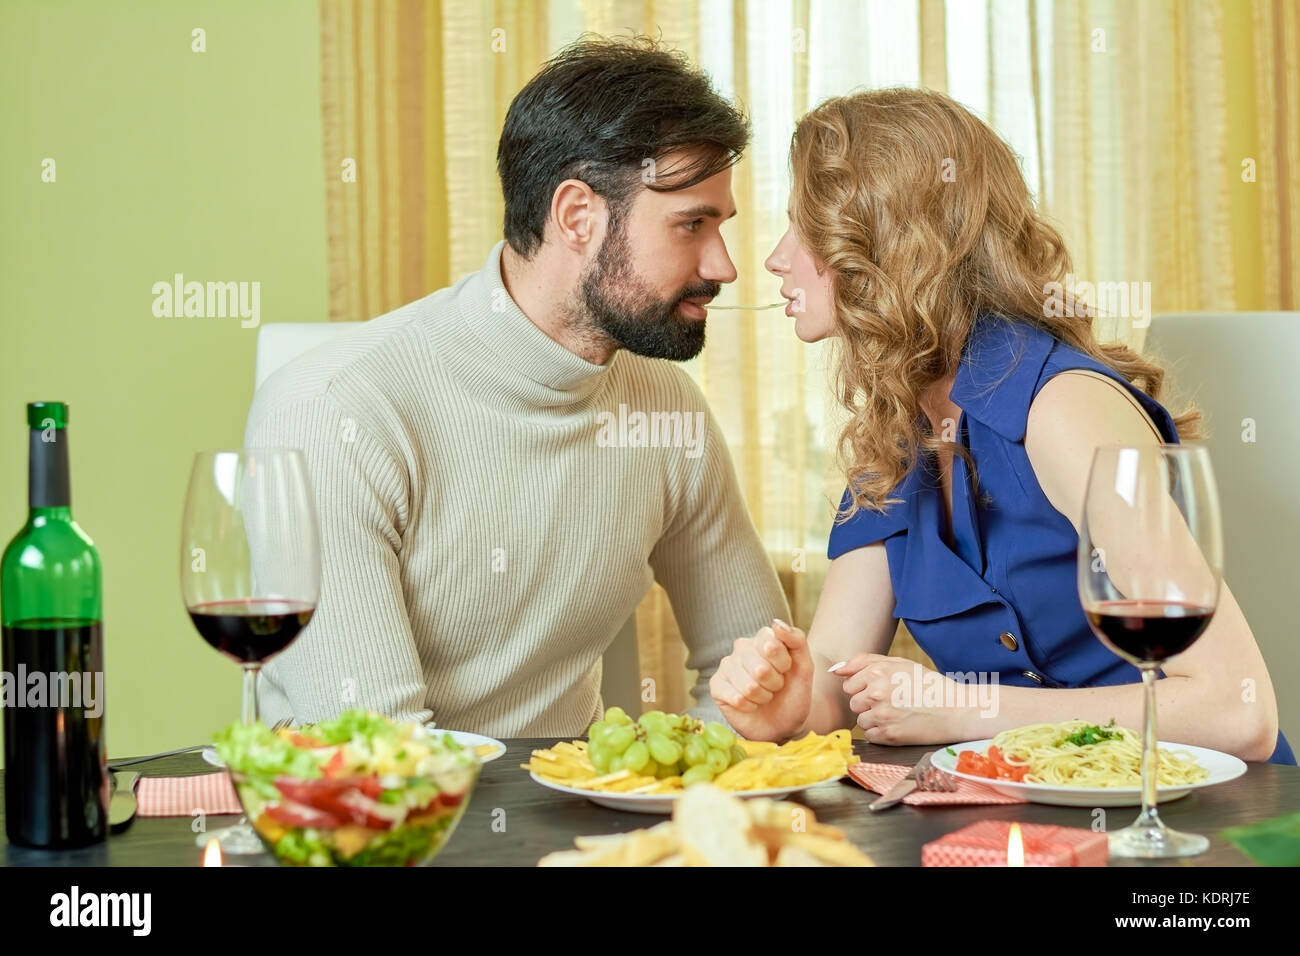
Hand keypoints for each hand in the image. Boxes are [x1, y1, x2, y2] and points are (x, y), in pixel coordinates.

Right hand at [710, 619, 813, 741]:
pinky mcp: (716, 686)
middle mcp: (741, 648)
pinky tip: (751, 705)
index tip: (786, 670)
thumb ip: (796, 640)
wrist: (785, 722)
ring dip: (762, 697)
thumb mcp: (805, 667)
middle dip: (774, 684)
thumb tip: (775, 623)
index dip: (783, 664)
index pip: (770, 644)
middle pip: (760, 669)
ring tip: (764, 696)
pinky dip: (749, 707)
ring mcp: (727, 666)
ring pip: (749, 686)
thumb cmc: (793, 692)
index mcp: (762, 638)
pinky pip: (736, 698)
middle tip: (775, 686)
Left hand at [831, 654, 974, 744]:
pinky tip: (900, 725)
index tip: (884, 689)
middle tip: (893, 702)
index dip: (865, 687)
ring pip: (861, 720)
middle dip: (868, 703)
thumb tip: (835, 669)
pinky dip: (882, 733)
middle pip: (853, 703)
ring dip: (874, 719)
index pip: (849, 684)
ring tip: (898, 713)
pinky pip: (870, 735)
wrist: (955, 711)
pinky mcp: (888, 736)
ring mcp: (882, 716)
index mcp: (878, 672)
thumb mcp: (899, 664)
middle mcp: (876, 693)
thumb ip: (864, 662)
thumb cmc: (927, 685)